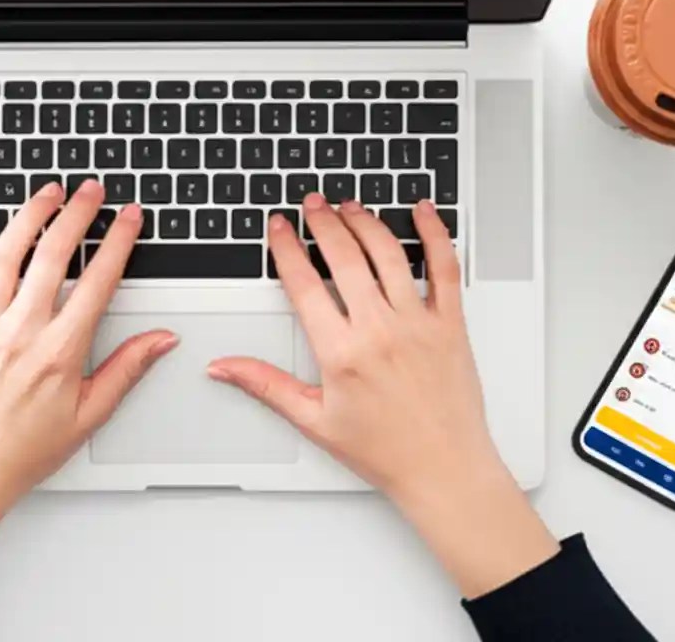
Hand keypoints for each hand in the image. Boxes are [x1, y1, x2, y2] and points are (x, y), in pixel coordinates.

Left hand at [0, 180, 175, 622]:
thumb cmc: (23, 451)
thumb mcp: (89, 415)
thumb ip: (127, 370)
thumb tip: (160, 340)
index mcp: (60, 352)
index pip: (98, 281)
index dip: (118, 242)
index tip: (129, 218)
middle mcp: (22, 332)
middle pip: (54, 256)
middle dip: (78, 214)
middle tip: (93, 190)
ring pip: (9, 255)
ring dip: (32, 216)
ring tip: (50, 192)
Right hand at [209, 194, 557, 597]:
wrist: (444, 470)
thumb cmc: (385, 450)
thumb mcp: (314, 420)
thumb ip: (265, 385)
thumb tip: (223, 368)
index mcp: (341, 353)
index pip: (304, 284)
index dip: (286, 248)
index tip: (278, 227)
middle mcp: (380, 331)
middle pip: (345, 256)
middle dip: (323, 221)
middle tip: (311, 204)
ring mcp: (418, 323)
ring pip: (388, 253)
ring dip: (365, 221)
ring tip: (349, 205)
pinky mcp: (451, 324)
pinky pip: (444, 267)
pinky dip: (434, 233)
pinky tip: (422, 212)